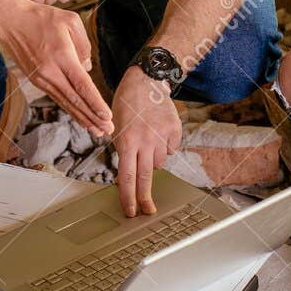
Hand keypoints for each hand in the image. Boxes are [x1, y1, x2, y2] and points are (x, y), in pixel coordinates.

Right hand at [0, 0, 113, 135]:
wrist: (10, 21)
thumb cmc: (41, 17)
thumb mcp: (70, 20)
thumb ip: (84, 44)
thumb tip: (87, 68)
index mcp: (62, 57)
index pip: (83, 86)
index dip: (96, 103)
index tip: (107, 116)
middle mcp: (51, 72)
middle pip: (76, 100)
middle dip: (93, 118)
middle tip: (108, 130)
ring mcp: (42, 78)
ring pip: (66, 103)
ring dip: (82, 118)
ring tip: (96, 130)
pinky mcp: (37, 80)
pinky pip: (57, 98)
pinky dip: (69, 109)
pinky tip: (79, 116)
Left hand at [111, 67, 182, 217]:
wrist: (146, 80)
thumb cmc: (127, 102)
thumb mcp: (116, 126)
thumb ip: (122, 148)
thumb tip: (126, 172)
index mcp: (126, 141)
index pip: (126, 177)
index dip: (128, 197)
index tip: (130, 211)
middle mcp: (145, 141)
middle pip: (145, 177)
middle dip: (145, 198)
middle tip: (147, 211)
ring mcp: (161, 136)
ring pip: (159, 162)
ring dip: (153, 159)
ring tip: (147, 140)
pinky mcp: (175, 130)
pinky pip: (171, 149)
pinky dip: (165, 146)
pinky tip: (158, 131)